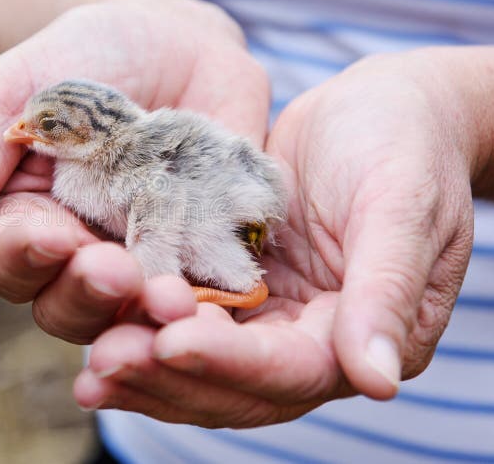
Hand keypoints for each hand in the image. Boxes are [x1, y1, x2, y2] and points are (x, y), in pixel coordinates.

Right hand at [0, 0, 270, 342]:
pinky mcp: (205, 255)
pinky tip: (215, 302)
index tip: (52, 236)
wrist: (175, 39)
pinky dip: (208, 306)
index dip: (26, 256)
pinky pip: (204, 295)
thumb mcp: (12, 92)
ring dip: (145, 314)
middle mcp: (80, 254)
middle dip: (87, 292)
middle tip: (116, 270)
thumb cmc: (81, 58)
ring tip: (170, 297)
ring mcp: (145, 260)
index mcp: (23, 220)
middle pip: (67, 306)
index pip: (8, 262)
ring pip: (132, 315)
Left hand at [74, 49, 477, 426]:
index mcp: (356, 333)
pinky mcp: (227, 285)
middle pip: (233, 384)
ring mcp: (263, 317)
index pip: (291, 370)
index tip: (170, 341)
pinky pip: (179, 316)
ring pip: (196, 362)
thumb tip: (377, 382)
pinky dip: (139, 324)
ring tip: (89, 365)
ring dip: (143, 366)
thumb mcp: (401, 205)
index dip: (230, 362)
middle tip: (104, 364)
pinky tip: (94, 323)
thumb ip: (386, 288)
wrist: (378, 110)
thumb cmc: (404, 145)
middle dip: (167, 375)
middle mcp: (306, 340)